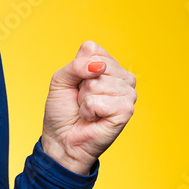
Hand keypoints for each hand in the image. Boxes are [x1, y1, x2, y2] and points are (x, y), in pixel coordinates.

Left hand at [39, 41, 136, 175]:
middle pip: (95, 65)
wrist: (63, 139)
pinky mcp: (127, 110)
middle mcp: (122, 77)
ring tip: (87, 110)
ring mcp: (127, 93)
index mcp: (108, 65)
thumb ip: (75, 66)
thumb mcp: (60, 80)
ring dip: (84, 100)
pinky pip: (100, 101)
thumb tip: (98, 66)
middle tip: (81, 100)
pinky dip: (89, 111)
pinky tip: (93, 118)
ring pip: (97, 83)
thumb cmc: (63, 110)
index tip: (76, 84)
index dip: (76, 68)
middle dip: (80, 85)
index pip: (92, 49)